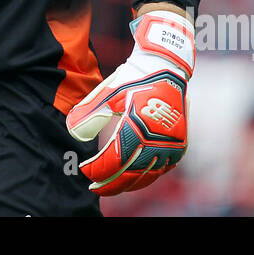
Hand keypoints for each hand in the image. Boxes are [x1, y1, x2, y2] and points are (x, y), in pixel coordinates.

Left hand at [65, 9, 193, 194]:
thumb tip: (74, 134)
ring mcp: (172, 144)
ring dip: (128, 183)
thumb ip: (89, 113)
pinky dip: (146, 176)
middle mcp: (159, 139)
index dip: (98, 169)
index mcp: (140, 126)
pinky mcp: (179, 145)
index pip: (115, 159)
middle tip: (94, 187)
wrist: (166, 66)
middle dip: (110, 184)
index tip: (84, 171)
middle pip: (131, 174)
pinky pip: (162, 169)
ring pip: (148, 175)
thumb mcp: (108, 92)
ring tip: (111, 185)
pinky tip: (133, 177)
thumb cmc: (135, 78)